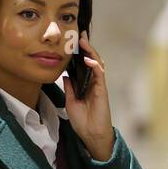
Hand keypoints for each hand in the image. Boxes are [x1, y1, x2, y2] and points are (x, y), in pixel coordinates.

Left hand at [63, 31, 114, 160]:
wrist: (91, 135)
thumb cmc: (83, 121)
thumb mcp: (71, 101)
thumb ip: (70, 88)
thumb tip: (65, 74)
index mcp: (85, 84)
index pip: (82, 65)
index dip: (78, 53)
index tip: (72, 41)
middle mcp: (93, 82)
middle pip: (91, 60)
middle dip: (86, 47)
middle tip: (80, 34)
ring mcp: (98, 85)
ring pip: (97, 63)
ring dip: (91, 52)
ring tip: (84, 41)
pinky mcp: (102, 90)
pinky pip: (100, 74)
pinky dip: (95, 65)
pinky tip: (88, 60)